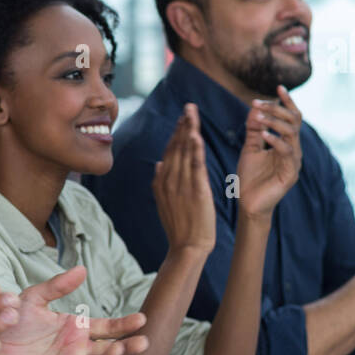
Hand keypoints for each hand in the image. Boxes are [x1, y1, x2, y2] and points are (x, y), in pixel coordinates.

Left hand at [0, 266, 150, 354]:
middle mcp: (77, 349)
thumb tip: (82, 269)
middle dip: (127, 346)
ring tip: (122, 350)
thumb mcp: (34, 298)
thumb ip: (57, 286)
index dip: (124, 325)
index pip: (107, 328)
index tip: (141, 319)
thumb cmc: (10, 320)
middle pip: (109, 349)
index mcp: (76, 328)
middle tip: (143, 341)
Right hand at [152, 103, 214, 254]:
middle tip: (189, 106)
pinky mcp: (196, 191)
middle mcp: (169, 180)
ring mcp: (181, 185)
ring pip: (185, 152)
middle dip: (182, 125)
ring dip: (189, 130)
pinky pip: (195, 165)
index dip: (176, 133)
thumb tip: (158, 164)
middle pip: (176, 147)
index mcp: (162, 182)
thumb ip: (161, 182)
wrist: (187, 248)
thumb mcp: (165, 203)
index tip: (183, 118)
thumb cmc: (179, 228)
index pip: (170, 151)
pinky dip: (195, 149)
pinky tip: (196, 134)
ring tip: (192, 112)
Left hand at [236, 85, 301, 218]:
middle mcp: (293, 150)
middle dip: (276, 109)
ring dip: (275, 122)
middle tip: (258, 103)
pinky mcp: (290, 174)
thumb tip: (254, 107)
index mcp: (286, 142)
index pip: (292, 117)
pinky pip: (287, 152)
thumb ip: (254, 129)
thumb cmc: (250, 177)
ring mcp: (294, 161)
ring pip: (292, 133)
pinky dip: (275, 140)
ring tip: (259, 117)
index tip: (278, 87)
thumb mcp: (250, 148)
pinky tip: (263, 135)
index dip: (287, 102)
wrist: (249, 204)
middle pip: (294, 121)